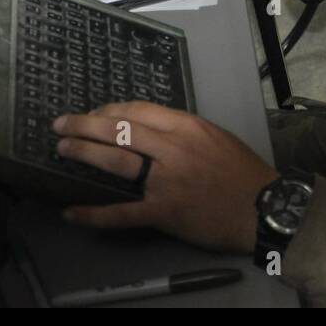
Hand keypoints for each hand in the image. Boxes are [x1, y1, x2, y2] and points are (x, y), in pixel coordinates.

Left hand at [52, 101, 279, 253]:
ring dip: (84, 153)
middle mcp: (174, 148)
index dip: (110, 110)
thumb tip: (153, 130)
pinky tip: (72, 212)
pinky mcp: (164, 211)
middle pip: (120, 130)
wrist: (264, 209)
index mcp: (188, 127)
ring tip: (63, 149)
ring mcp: (167, 180)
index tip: (94, 113)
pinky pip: (122, 212)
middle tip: (62, 124)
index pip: (139, 110)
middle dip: (85, 125)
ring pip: (116, 161)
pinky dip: (94, 214)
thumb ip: (185, 132)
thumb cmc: (244, 174)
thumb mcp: (218, 138)